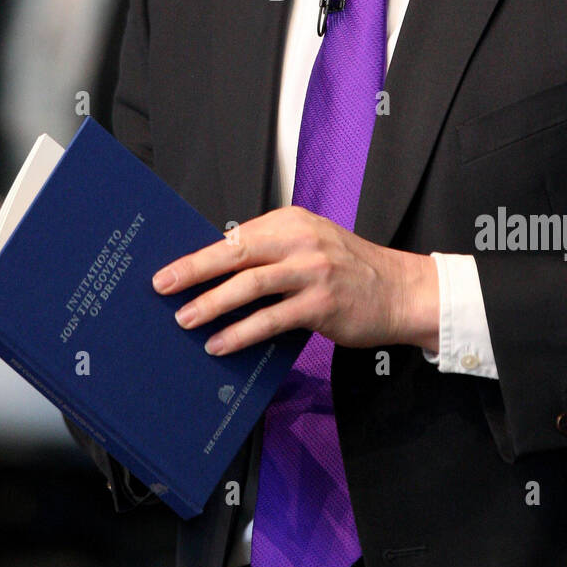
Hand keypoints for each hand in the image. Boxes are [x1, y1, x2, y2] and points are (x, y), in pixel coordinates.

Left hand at [152, 205, 439, 355]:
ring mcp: (312, 271)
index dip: (199, 254)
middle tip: (163, 286)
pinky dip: (242, 333)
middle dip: (194, 271)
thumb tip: (218, 274)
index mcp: (291, 221)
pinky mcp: (322, 303)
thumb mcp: (311, 245)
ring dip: (212, 304)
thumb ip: (272, 252)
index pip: (235, 236)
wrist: (402, 290)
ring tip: (186, 319)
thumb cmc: (350, 270)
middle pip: (236, 253)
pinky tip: (221, 344)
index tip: (170, 270)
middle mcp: (300, 240)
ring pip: (249, 286)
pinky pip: (272, 319)